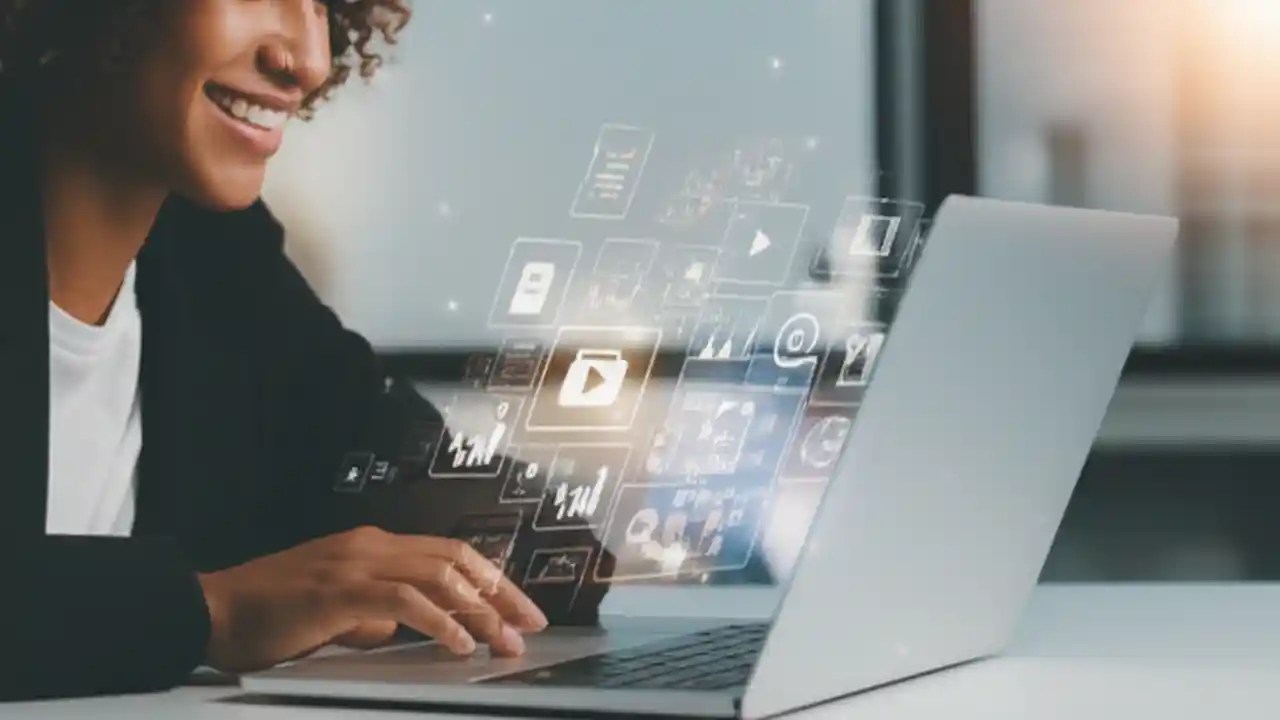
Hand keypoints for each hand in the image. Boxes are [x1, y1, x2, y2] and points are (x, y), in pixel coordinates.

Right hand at [196, 526, 547, 672]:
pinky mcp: (340, 590)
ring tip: (503, 643)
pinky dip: (440, 622)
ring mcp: (355, 563)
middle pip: (457, 560)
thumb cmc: (268, 615)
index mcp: (372, 546)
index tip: (521, 610)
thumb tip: (404, 628)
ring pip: (439, 576)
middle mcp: (371, 546)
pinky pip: (405, 601)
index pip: (450, 556)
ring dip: (480, 612)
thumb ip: (373, 615)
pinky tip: (459, 644)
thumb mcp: (335, 612)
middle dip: (501, 593)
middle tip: (531, 625)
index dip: (492, 581)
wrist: (210, 612)